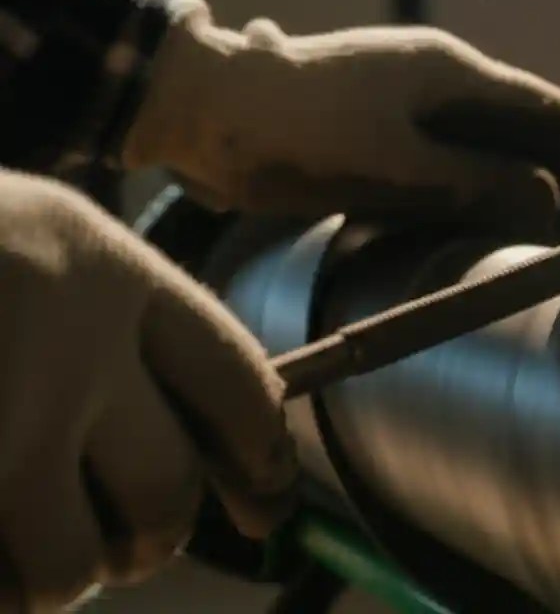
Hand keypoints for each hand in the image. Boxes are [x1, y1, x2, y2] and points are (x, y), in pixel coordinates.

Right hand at [0, 170, 295, 610]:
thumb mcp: (37, 245)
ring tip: (17, 538)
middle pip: (168, 491)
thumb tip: (217, 463)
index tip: (267, 503)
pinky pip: (0, 584)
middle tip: (121, 541)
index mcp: (108, 270)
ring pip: (80, 561)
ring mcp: (0, 418)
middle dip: (151, 537)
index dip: (262, 458)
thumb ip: (120, 333)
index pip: (239, 384)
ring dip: (57, 574)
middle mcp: (68, 342)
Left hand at [122, 0, 559, 236]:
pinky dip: (487, 202)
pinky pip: (454, 171)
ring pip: (493, 154)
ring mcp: (412, 112)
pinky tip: (497, 235)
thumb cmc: (295, 130)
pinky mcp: (384, 141)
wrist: (202, 114)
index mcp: (452, 72)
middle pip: (528, 133)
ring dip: (532, 196)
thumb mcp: (393, 164)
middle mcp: (441, 85)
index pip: (550, 112)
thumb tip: (549, 199)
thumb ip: (475, 183)